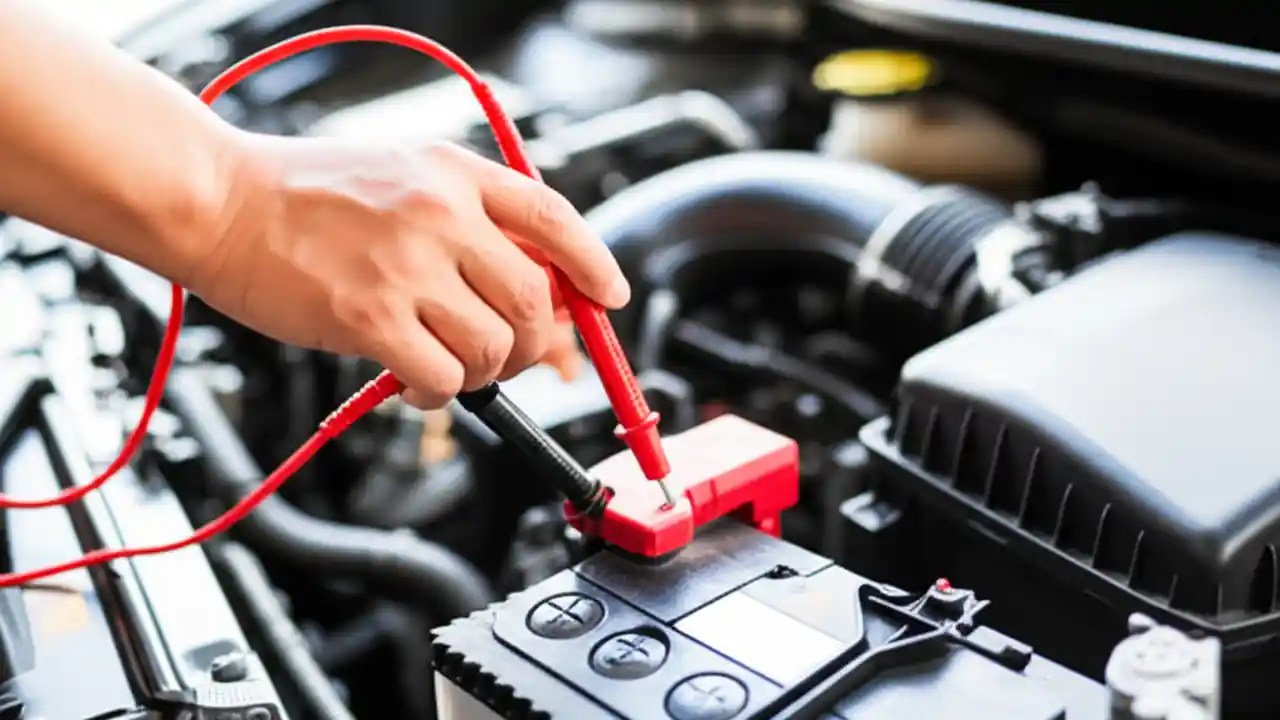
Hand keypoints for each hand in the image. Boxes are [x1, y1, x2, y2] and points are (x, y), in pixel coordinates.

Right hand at [186, 133, 628, 408]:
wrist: (221, 201)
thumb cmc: (307, 194)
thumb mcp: (402, 174)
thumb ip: (466, 219)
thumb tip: (533, 291)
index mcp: (455, 173)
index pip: (553, 217)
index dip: (593, 263)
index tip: (609, 297)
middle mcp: (442, 215)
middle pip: (535, 301)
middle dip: (534, 345)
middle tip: (506, 357)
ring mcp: (407, 267)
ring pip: (495, 348)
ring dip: (483, 375)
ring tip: (447, 368)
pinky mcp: (369, 317)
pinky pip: (444, 380)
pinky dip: (439, 396)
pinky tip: (412, 384)